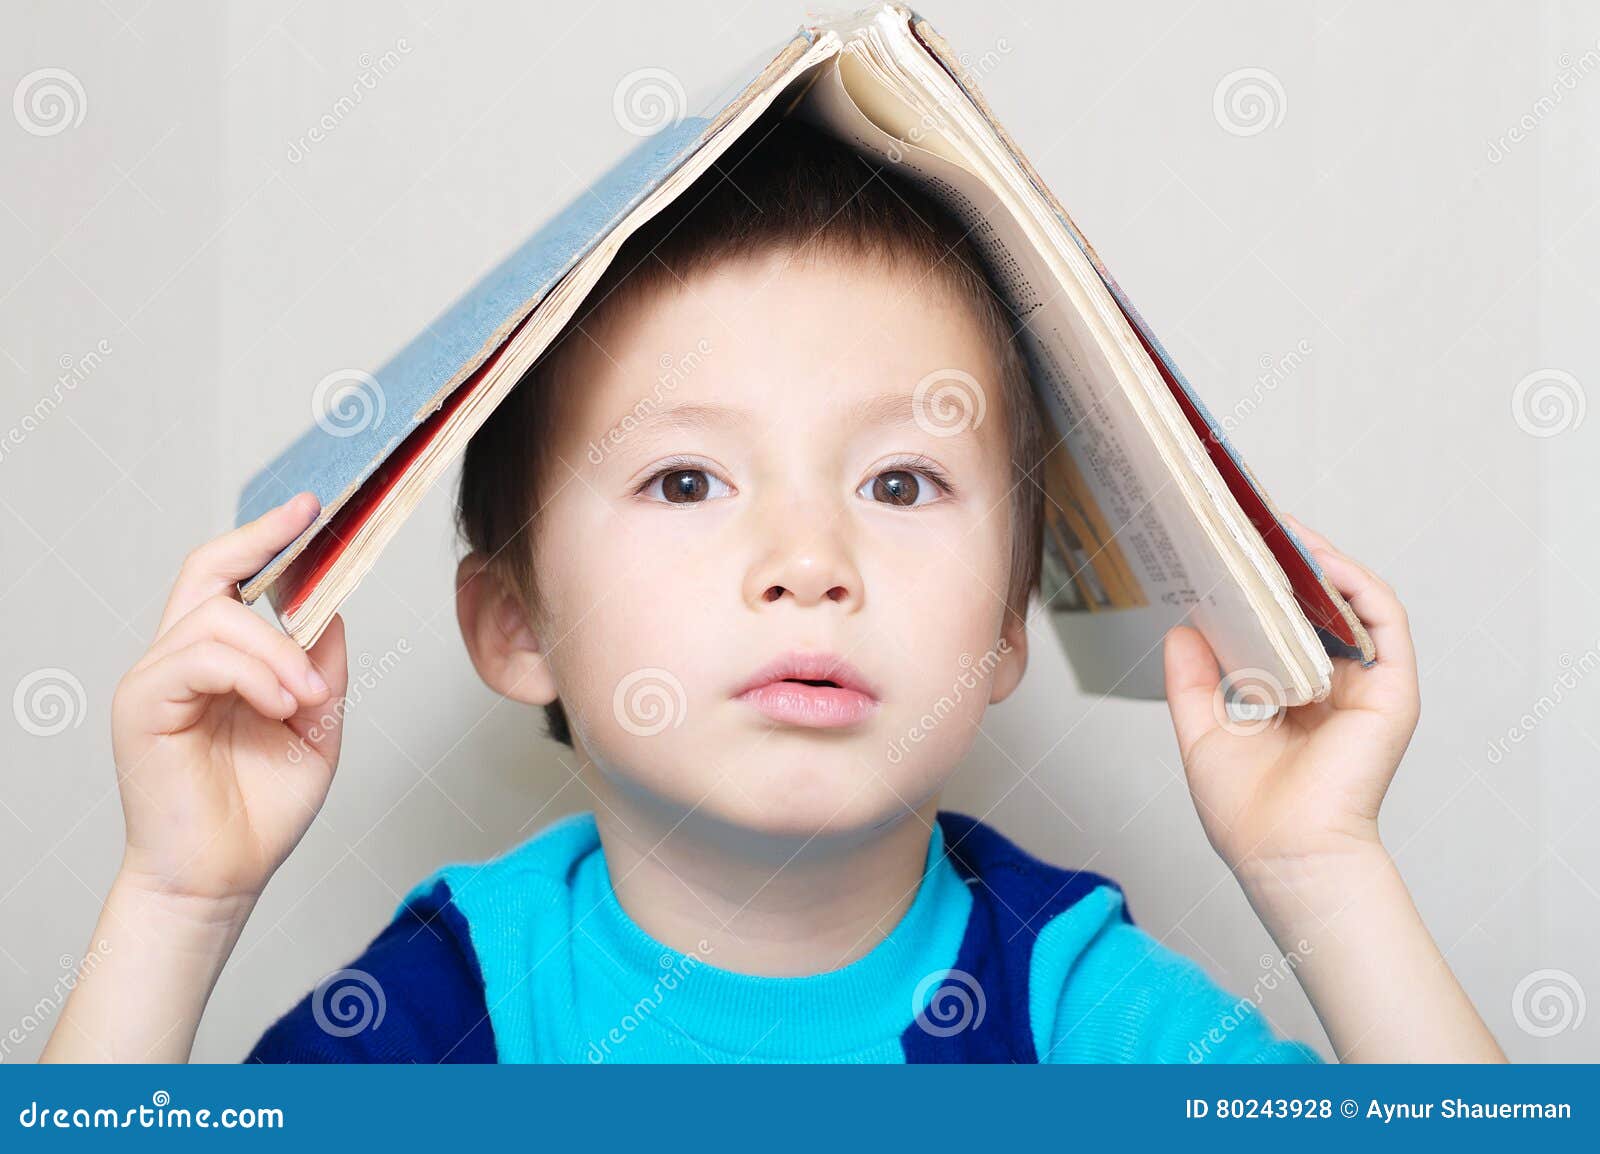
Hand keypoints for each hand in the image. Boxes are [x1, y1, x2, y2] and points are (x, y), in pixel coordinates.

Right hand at [110, 492, 347, 908]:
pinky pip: (198, 658)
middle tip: (310, 523)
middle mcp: (179, 658)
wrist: (223, 878)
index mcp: (219, 660)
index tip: (309, 508)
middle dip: (261, 541)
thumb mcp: (315, 726)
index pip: (229, 577)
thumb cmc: (260, 811)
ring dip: (278, 652)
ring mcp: (156, 680)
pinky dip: (252, 674)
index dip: (266, 538)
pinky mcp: (142, 705)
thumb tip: (331, 607)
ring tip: (306, 699)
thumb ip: (320, 667)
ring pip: (218, 621)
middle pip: (207, 570)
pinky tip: (282, 705)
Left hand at [1161, 515, 1419, 875]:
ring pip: (1352, 605)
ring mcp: (1367, 688)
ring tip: (1281, 527)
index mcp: (1297, 699)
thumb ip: (1193, 681)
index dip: (1262, 588)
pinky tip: (1322, 560)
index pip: (1285, 628)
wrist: (1284, 857)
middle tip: (1249, 522)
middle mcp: (1335, 689)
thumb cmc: (1248, 814)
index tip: (1229, 552)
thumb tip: (1180, 627)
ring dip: (1322, 562)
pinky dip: (1356, 584)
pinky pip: (1383, 621)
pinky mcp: (1392, 691)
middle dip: (1288, 564)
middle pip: (1319, 610)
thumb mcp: (1203, 732)